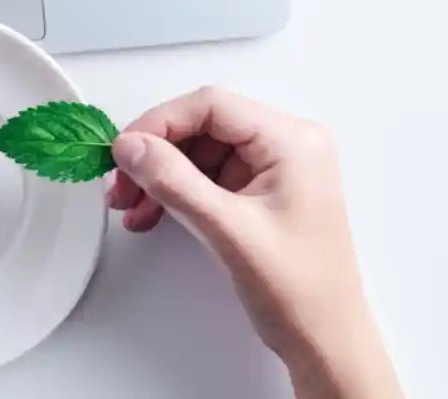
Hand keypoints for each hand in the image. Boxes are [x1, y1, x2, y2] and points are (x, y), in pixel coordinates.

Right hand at [108, 87, 401, 397]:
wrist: (324, 342)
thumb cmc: (301, 291)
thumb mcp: (227, 229)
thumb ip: (174, 181)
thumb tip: (132, 146)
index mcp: (292, 143)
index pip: (211, 106)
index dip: (160, 123)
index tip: (125, 149)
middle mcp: (287, 146)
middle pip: (201, 127)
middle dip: (156, 154)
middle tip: (123, 182)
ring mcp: (274, 169)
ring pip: (198, 152)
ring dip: (160, 177)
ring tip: (133, 205)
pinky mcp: (260, 192)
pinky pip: (206, 176)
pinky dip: (175, 192)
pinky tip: (153, 213)